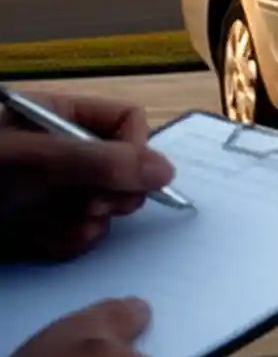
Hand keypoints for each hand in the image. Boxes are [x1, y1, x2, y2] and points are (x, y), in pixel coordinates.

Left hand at [0, 92, 174, 261]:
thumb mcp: (31, 160)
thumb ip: (98, 162)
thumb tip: (166, 172)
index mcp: (58, 115)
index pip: (128, 123)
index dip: (136, 151)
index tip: (126, 179)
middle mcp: (60, 149)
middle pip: (123, 168)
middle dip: (112, 194)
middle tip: (88, 206)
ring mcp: (50, 187)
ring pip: (103, 207)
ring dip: (86, 223)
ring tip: (50, 224)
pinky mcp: (39, 221)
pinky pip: (78, 233)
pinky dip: (64, 241)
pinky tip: (37, 238)